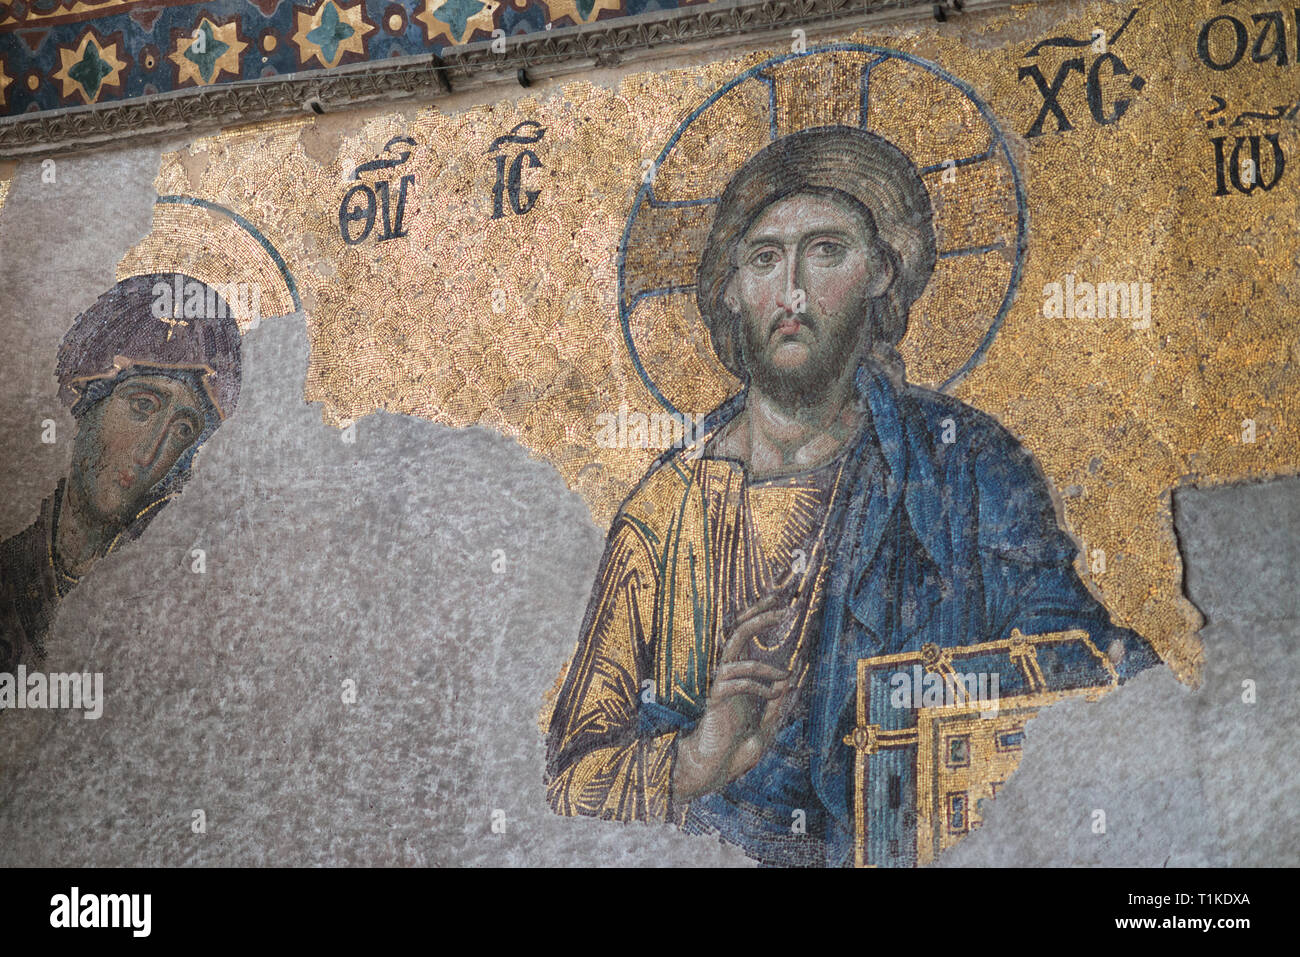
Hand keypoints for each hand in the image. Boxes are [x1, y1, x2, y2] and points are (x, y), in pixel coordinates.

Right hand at [671, 583, 794, 801]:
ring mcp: (720, 684)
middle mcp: (729, 674)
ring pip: (736, 654)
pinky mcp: (715, 698)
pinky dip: (758, 686)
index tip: (782, 599)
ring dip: (766, 665)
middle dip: (759, 615)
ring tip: (787, 677)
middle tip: (784, 606)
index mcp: (741, 675)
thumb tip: (792, 681)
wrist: (716, 770)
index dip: (762, 616)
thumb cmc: (738, 748)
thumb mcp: (767, 724)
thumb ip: (777, 704)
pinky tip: (773, 696)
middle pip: (738, 631)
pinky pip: (735, 681)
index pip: (749, 637)